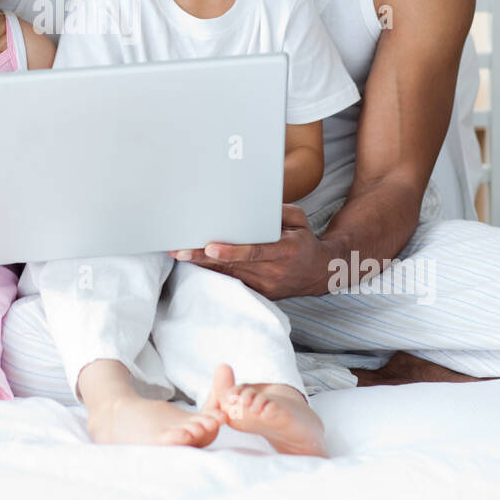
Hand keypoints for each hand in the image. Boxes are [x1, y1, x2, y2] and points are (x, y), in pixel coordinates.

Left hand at [169, 205, 329, 298]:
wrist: (319, 273)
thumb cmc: (304, 241)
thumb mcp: (299, 219)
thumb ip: (278, 211)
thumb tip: (253, 205)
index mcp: (286, 251)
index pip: (255, 252)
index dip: (232, 251)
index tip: (211, 247)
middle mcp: (274, 271)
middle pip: (234, 266)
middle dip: (205, 258)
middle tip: (180, 250)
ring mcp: (266, 286)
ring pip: (229, 276)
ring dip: (203, 266)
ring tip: (180, 254)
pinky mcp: (260, 293)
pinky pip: (233, 282)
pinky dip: (214, 273)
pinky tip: (195, 264)